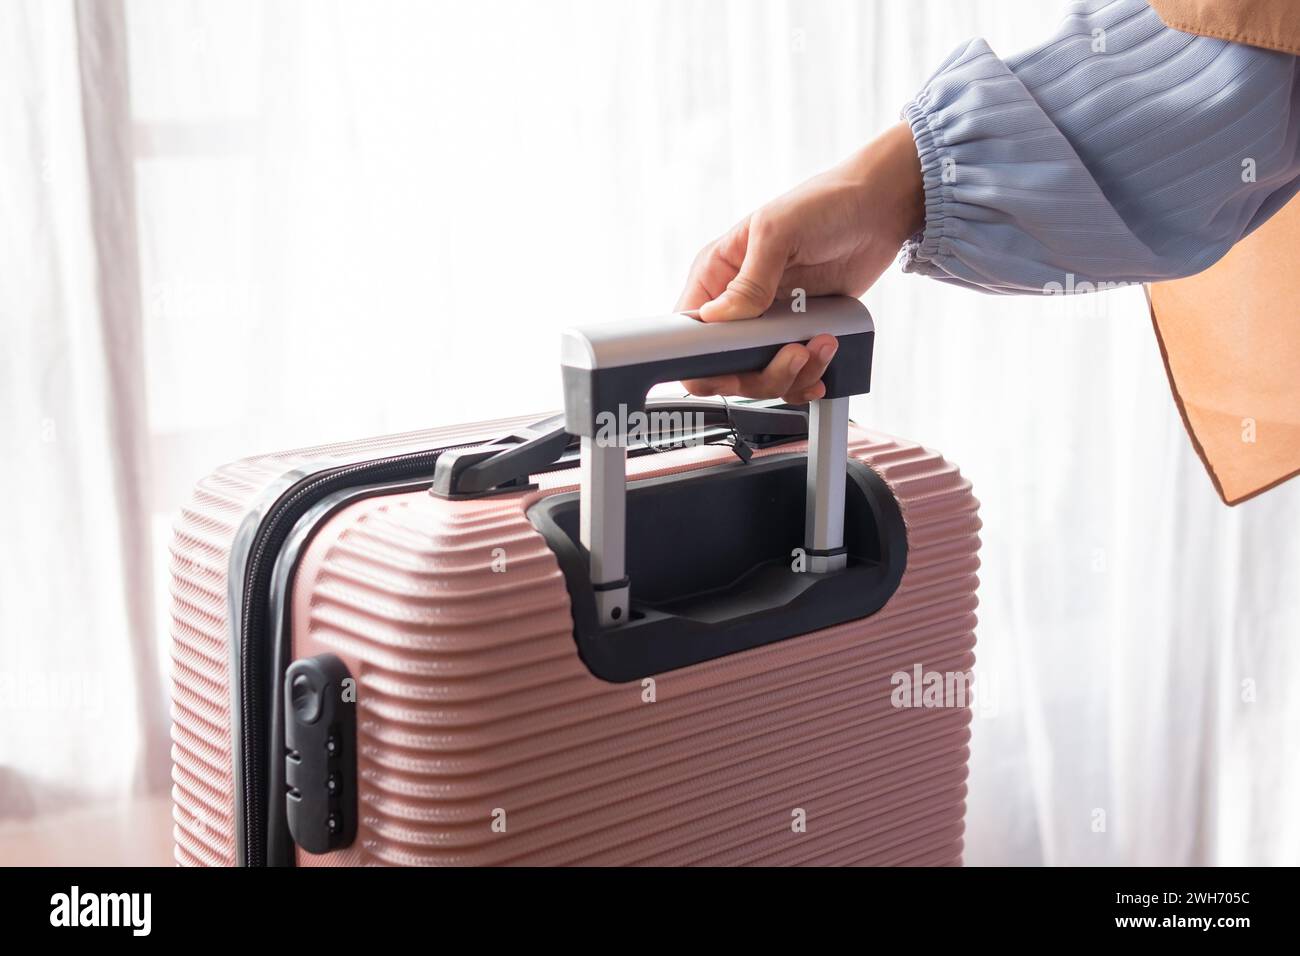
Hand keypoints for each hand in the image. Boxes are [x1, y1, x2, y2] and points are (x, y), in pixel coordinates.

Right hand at [675, 121, 922, 401]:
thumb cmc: (824, 204)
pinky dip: (806, 380)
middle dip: (757, 373)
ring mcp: (768, 323)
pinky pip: (791, 375)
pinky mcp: (799, 334)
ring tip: (820, 345)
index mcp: (716, 275)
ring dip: (791, 375)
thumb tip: (717, 317)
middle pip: (722, 366)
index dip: (699, 357)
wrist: (879, 209)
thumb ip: (749, 280)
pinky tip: (822, 365)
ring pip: (759, 377)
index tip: (729, 365)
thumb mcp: (779, 233)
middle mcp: (737, 303)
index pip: (687, 330)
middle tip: (792, 355)